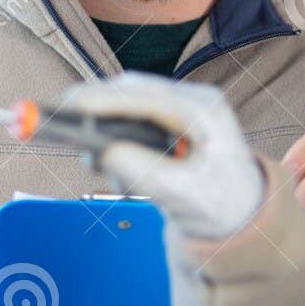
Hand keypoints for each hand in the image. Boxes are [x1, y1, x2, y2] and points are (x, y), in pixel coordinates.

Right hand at [62, 73, 263, 239]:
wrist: (242, 214)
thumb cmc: (223, 206)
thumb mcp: (186, 197)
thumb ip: (147, 175)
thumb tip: (103, 155)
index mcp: (206, 112)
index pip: (148, 96)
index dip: (106, 98)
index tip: (69, 104)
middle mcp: (194, 101)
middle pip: (133, 91)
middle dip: (98, 112)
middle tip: (63, 129)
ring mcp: (181, 109)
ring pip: (128, 105)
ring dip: (109, 136)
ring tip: (110, 172)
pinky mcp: (168, 121)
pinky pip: (132, 121)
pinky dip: (119, 146)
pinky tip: (127, 175)